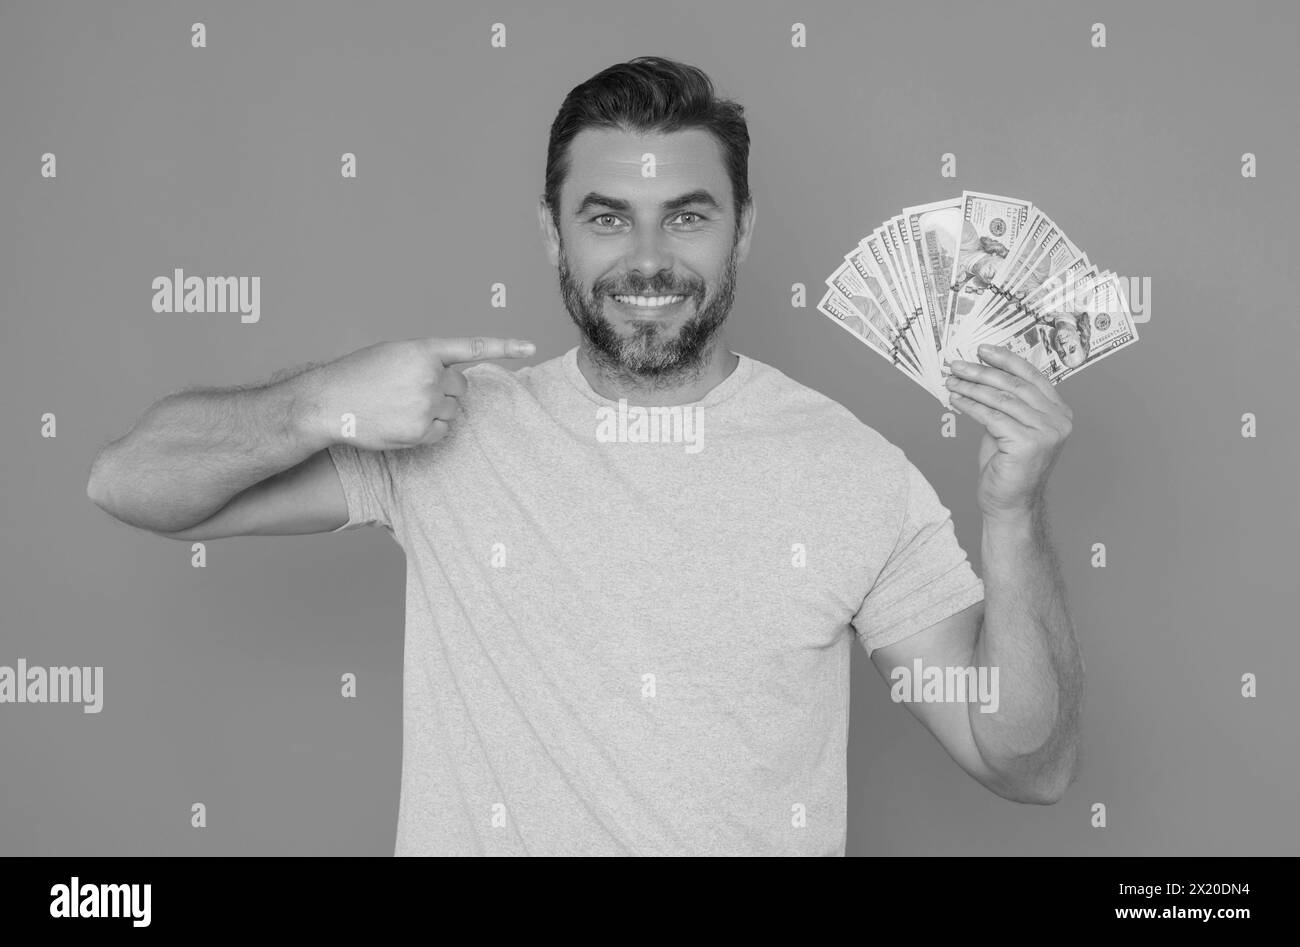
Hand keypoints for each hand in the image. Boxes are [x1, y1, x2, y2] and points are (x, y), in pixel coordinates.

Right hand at [300, 336, 535, 450]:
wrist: (328, 401)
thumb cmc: (359, 375)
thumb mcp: (394, 353)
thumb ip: (427, 360)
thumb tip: (455, 380)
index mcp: (423, 350)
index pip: (472, 346)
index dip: (505, 346)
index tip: (531, 346)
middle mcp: (429, 376)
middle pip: (461, 386)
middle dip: (444, 389)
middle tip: (411, 390)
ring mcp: (425, 405)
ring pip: (452, 410)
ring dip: (435, 409)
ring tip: (401, 405)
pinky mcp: (420, 431)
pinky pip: (443, 431)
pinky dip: (430, 429)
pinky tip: (403, 422)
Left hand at [943, 344, 1072, 521]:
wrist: (1010, 504)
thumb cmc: (1008, 467)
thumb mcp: (1009, 427)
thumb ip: (1006, 403)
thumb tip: (981, 373)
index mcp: (1059, 412)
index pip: (1031, 376)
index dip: (1005, 359)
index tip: (982, 350)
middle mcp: (1058, 420)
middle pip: (1014, 385)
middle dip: (981, 371)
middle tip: (957, 364)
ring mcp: (1046, 432)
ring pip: (1001, 399)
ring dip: (971, 387)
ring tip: (951, 381)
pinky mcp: (1028, 443)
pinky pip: (992, 417)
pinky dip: (970, 406)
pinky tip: (955, 400)